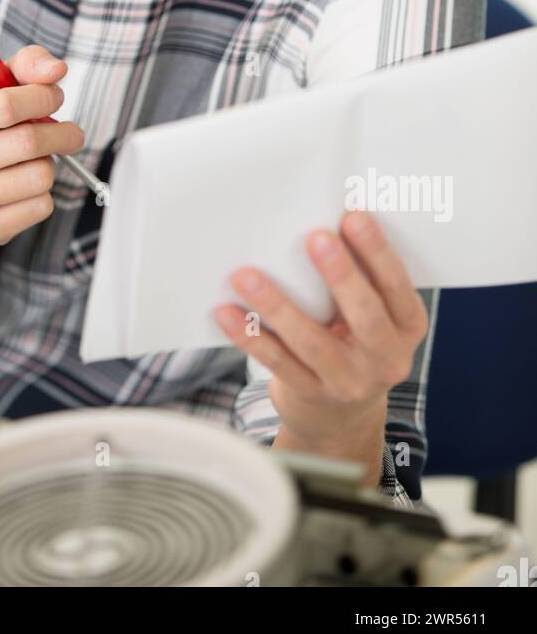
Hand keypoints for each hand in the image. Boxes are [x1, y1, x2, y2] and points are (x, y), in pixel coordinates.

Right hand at [0, 44, 84, 247]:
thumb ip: (29, 65)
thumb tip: (56, 70)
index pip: (4, 106)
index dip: (42, 98)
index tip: (54, 97)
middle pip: (27, 143)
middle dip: (61, 133)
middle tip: (68, 132)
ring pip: (39, 177)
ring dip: (51, 164)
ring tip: (38, 159)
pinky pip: (39, 207)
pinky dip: (44, 194)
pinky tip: (26, 186)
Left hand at [213, 209, 429, 458]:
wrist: (341, 417)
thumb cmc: (353, 340)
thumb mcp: (372, 316)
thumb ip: (359, 280)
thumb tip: (317, 220)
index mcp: (406, 327)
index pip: (396, 287)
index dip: (378, 252)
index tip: (354, 216)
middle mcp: (385, 359)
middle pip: (365, 316)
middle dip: (341, 275)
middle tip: (315, 237)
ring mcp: (348, 382)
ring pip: (312, 342)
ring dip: (277, 306)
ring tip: (246, 275)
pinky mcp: (310, 395)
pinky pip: (278, 362)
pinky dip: (250, 337)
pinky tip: (227, 312)